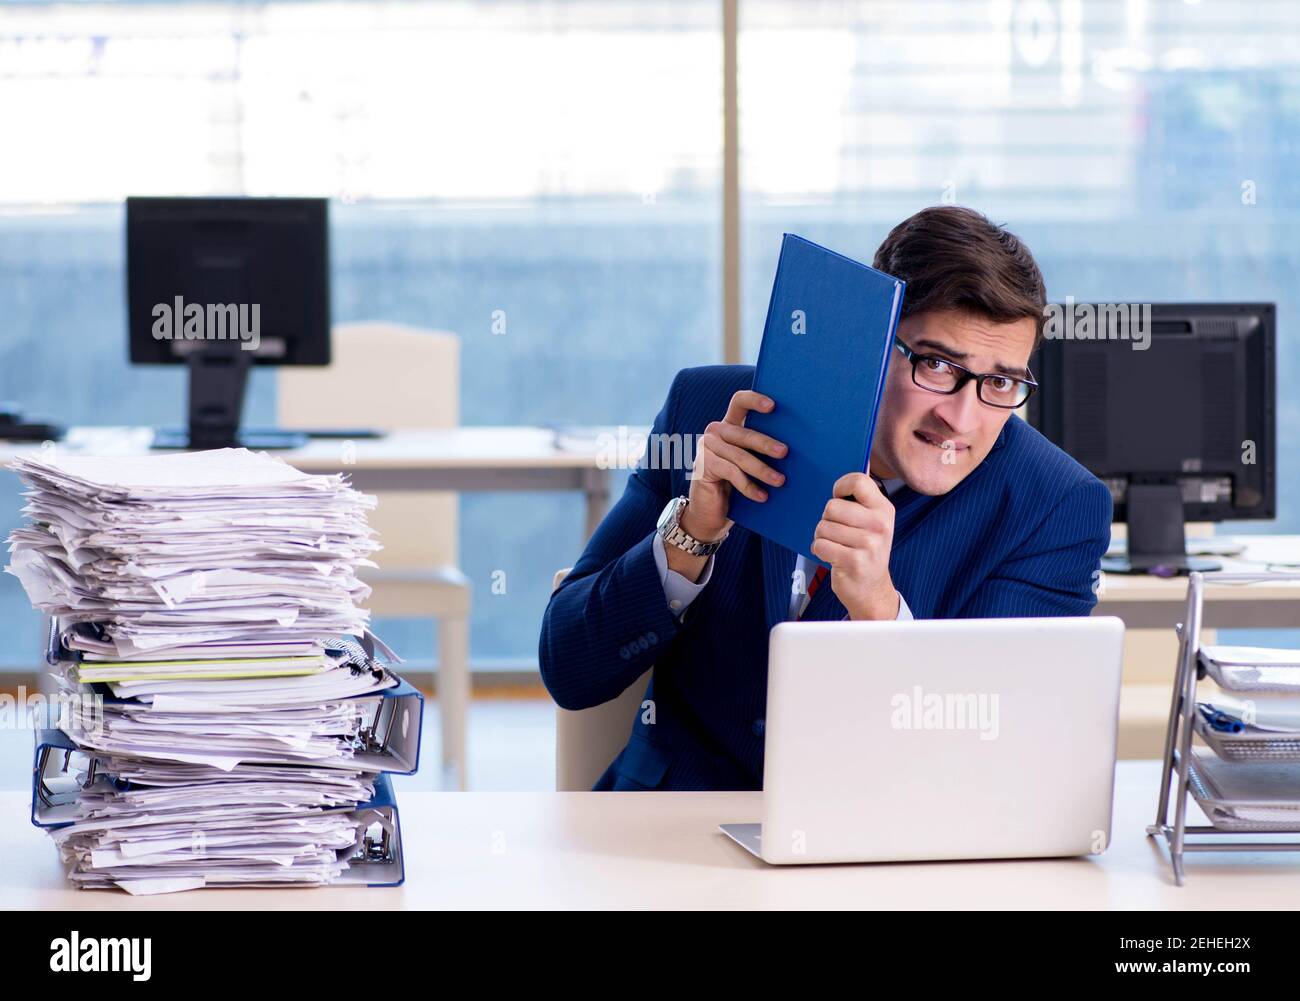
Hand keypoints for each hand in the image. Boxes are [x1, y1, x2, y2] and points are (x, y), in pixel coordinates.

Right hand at [681, 390, 787, 540]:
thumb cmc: (736, 486)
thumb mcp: (750, 464)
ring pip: (740, 456)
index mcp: (729, 424)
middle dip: (765, 443)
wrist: (710, 512)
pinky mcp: (703, 466)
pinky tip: (762, 496)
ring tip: (780, 481)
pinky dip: (749, 487)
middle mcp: (716, 432)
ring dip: (762, 470)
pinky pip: (731, 474)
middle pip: (744, 433)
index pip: (739, 402)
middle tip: (784, 452)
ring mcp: (707, 447)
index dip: (754, 400)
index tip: (773, 405)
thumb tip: (794, 448)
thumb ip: (762, 451)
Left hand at [810, 472, 898, 620]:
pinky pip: (820, 545)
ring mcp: (869, 544)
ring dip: (822, 537)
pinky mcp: (854, 561)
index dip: (840, 487)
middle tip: (837, 531)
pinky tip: (832, 556)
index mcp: (884, 509)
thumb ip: (860, 500)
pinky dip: (819, 550)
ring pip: (823, 527)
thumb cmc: (865, 550)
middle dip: (827, 519)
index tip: (838, 498)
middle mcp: (879, 525)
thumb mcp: (872, 522)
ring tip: (836, 545)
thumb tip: (853, 469)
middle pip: (832, 506)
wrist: (871, 588)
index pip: (858, 481)